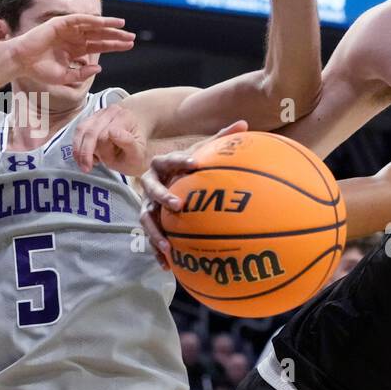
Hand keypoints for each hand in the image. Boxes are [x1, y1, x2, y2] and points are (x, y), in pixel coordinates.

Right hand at [7, 14, 135, 84]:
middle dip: (116, 36)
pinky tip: (106, 22)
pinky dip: (93, 20)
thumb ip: (82, 73)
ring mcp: (67, 30)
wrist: (21, 62)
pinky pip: (80, 20)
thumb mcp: (66, 77)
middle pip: (99, 36)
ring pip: (92, 26)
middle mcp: (73, 38)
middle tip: (132, 38)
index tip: (129, 46)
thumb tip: (99, 67)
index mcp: (75, 50)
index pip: (99, 46)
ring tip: (124, 27)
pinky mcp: (59, 23)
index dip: (114, 45)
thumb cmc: (39, 71)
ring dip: (108, 26)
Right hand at [70, 104, 149, 173]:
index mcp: (125, 117)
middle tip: (88, 168)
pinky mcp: (91, 119)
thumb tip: (112, 132)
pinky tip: (86, 157)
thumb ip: (128, 143)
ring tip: (86, 165)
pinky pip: (79, 132)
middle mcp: (112, 111)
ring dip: (80, 150)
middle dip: (88, 152)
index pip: (105, 135)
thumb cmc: (136, 154)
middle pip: (91, 132)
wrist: (135, 147)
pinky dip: (79, 146)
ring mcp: (99, 113)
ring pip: (81, 131)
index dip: (104, 152)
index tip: (106, 164)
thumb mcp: (138, 155)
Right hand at [139, 120, 248, 268]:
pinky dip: (157, 251)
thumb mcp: (202, 152)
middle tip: (179, 205)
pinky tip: (168, 266)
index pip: (169, 159)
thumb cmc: (190, 167)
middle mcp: (151, 183)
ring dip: (155, 232)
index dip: (180, 161)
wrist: (169, 179)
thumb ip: (220, 138)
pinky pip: (151, 238)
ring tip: (168, 246)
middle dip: (163, 197)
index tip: (195, 165)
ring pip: (146, 218)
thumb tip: (244, 123)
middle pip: (151, 189)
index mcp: (163, 164)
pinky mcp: (150, 222)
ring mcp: (147, 204)